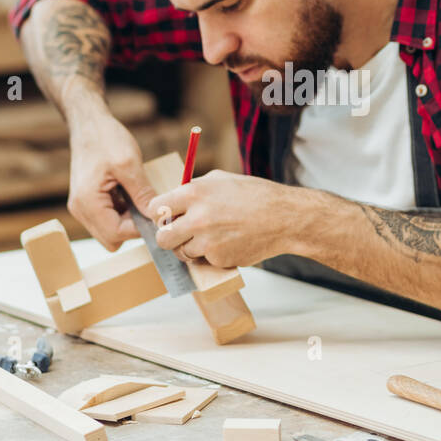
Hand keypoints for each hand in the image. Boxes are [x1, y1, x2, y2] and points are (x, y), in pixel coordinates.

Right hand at [66, 109, 156, 250]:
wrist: (88, 123)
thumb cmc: (106, 138)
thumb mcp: (129, 164)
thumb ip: (142, 193)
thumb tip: (158, 216)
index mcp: (87, 202)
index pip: (117, 233)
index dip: (141, 229)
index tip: (159, 216)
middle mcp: (80, 209)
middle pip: (112, 238)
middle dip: (133, 227)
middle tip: (150, 207)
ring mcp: (83, 207)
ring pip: (111, 231)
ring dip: (129, 220)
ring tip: (140, 196)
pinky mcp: (89, 202)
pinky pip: (109, 219)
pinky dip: (123, 212)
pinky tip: (131, 193)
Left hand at [149, 171, 297, 267]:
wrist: (284, 218)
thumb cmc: (255, 195)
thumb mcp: (221, 179)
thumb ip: (194, 188)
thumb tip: (174, 200)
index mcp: (194, 193)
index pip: (155, 209)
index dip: (160, 215)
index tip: (167, 217)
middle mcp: (197, 217)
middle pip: (161, 238)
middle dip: (169, 237)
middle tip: (180, 234)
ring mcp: (207, 241)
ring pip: (181, 252)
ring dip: (190, 248)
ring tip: (209, 238)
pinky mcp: (218, 259)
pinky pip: (203, 261)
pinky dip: (211, 256)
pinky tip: (227, 243)